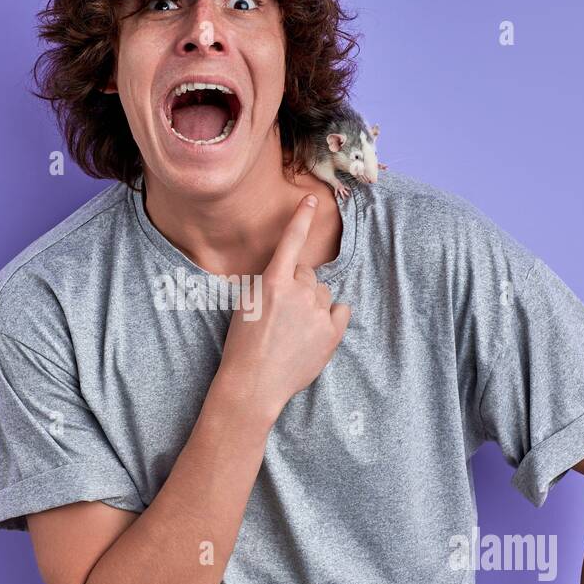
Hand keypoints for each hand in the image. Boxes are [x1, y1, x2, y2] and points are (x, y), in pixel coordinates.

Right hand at [216, 194, 351, 421]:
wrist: (254, 384)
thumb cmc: (243, 346)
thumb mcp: (245, 305)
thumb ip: (268, 285)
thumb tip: (283, 276)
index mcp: (273, 282)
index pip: (291, 241)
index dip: (301, 218)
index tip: (310, 200)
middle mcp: (298, 291)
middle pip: (307, 273)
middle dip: (298, 286)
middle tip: (282, 313)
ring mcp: (318, 311)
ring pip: (322, 292)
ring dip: (312, 303)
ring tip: (294, 329)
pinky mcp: (332, 332)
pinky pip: (340, 310)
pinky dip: (331, 317)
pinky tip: (314, 332)